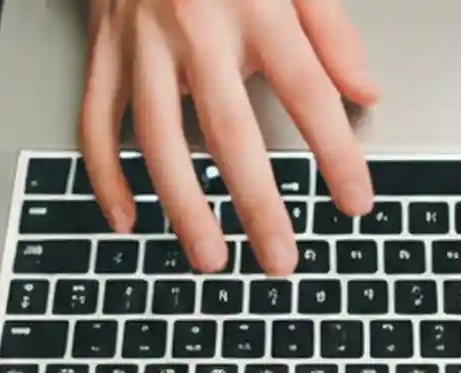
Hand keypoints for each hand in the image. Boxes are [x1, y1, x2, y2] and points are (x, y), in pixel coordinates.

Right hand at [81, 0, 377, 274]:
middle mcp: (195, 28)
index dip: (335, 153)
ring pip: (155, 137)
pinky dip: (105, 174)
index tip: (356, 203)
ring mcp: (140, 42)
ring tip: (208, 256)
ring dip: (183, 205)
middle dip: (257, 202)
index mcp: (254, 5)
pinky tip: (127, 218)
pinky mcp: (102, 50)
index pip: (307, 92)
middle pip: (228, 130)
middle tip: (280, 259)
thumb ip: (332, 31)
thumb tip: (364, 92)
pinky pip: (95, 119)